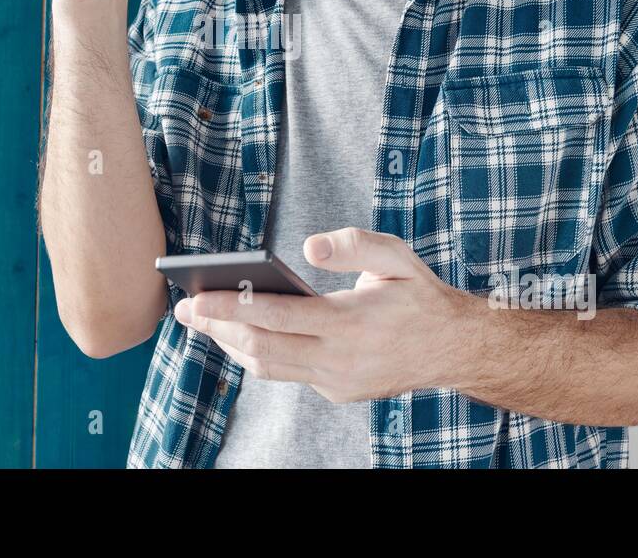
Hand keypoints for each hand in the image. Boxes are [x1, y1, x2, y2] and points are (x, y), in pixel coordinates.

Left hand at [172, 227, 473, 403]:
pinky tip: (242, 335)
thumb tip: (306, 248)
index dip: (232, 307)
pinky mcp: (338, 392)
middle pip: (261, 348)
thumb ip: (354, 244)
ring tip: (203, 323)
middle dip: (216, 328)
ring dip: (232, 345)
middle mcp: (340, 359)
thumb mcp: (397, 256)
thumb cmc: (420, 295)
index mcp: (351, 322)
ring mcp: (337, 382)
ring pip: (269, 368)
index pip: (277, 316)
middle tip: (183, 311)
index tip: (196, 298)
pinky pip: (288, 374)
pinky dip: (260, 355)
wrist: (455, 349)